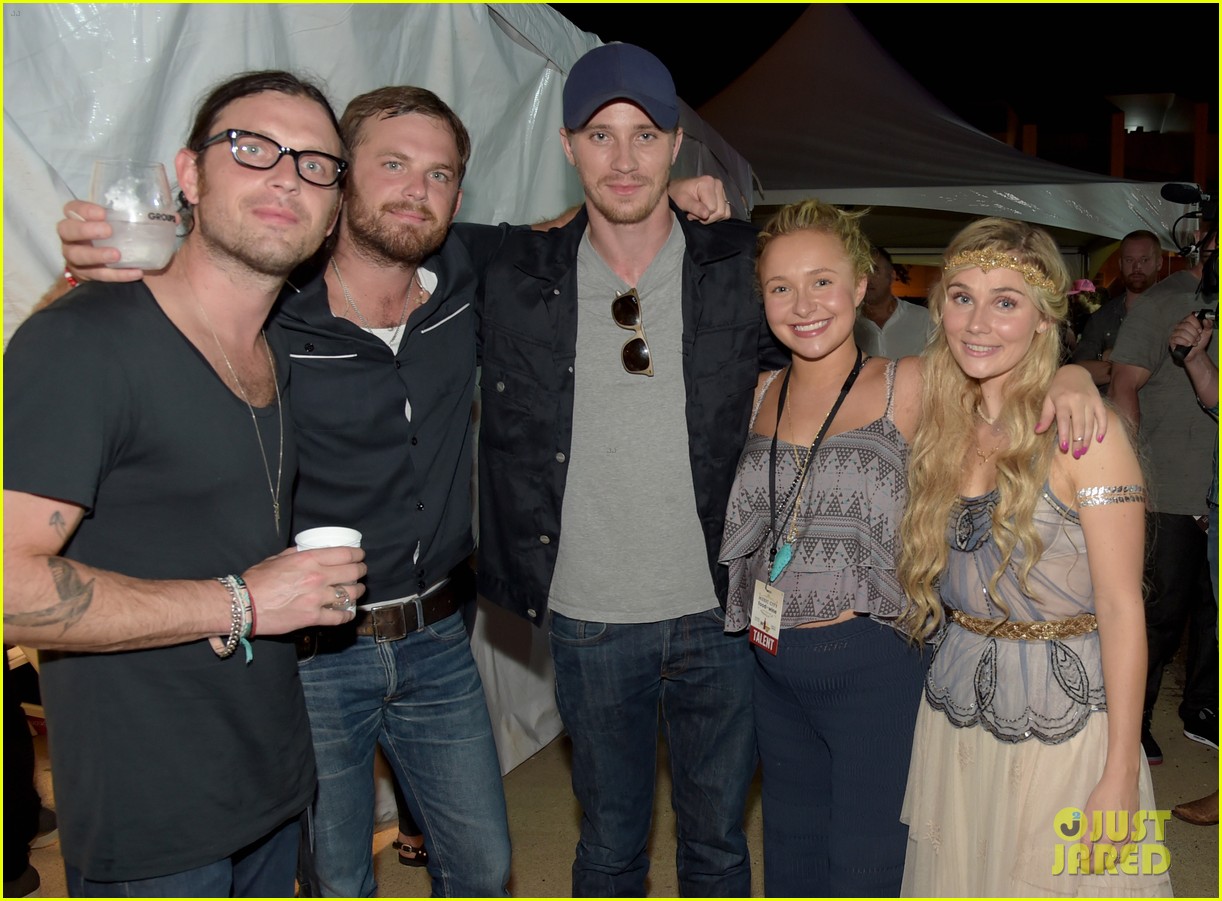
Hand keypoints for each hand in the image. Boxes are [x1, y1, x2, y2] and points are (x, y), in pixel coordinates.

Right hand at [58, 199, 162, 282]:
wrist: (113, 264)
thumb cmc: (119, 237)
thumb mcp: (128, 224)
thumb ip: (147, 218)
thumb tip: (175, 217)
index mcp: (80, 219)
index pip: (72, 209)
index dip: (83, 209)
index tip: (103, 213)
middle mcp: (72, 238)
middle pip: (66, 230)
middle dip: (85, 230)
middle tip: (108, 231)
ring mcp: (76, 258)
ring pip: (76, 256)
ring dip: (96, 255)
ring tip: (117, 255)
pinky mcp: (86, 276)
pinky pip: (98, 277)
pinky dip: (117, 275)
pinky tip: (134, 273)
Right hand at [240, 545, 366, 633]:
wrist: (243, 605)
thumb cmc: (257, 580)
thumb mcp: (278, 558)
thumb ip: (297, 553)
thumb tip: (309, 550)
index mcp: (309, 559)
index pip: (346, 554)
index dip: (358, 555)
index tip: (360, 556)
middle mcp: (317, 577)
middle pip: (353, 572)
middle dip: (360, 571)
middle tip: (360, 572)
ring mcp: (317, 598)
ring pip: (351, 594)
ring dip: (357, 592)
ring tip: (356, 591)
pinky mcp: (312, 617)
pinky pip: (339, 617)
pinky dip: (346, 615)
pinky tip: (347, 612)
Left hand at [668, 175, 731, 223]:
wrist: (678, 190)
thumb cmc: (678, 194)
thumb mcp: (683, 201)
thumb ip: (695, 207)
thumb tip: (706, 215)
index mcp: (708, 182)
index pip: (712, 208)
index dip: (700, 214)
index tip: (690, 212)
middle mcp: (718, 184)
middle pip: (720, 211)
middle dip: (706, 217)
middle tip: (694, 213)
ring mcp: (722, 191)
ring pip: (724, 213)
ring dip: (711, 218)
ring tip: (699, 212)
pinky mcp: (723, 198)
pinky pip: (726, 213)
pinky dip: (716, 217)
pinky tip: (705, 212)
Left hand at [1037, 363, 1107, 456]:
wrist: (1074, 372)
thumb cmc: (1058, 388)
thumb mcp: (1048, 399)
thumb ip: (1045, 416)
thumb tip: (1037, 431)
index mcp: (1062, 400)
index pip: (1064, 420)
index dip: (1064, 435)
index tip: (1064, 448)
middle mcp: (1077, 401)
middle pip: (1079, 424)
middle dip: (1077, 441)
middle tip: (1076, 455)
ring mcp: (1090, 401)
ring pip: (1090, 423)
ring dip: (1088, 439)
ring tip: (1083, 451)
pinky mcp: (1099, 401)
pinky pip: (1103, 417)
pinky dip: (1102, 428)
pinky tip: (1099, 439)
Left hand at [1080, 773, 1139, 872]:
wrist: (1122, 783)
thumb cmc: (1102, 796)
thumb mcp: (1089, 815)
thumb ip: (1086, 837)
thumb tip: (1083, 853)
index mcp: (1108, 838)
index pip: (1099, 859)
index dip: (1090, 865)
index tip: (1083, 867)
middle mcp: (1122, 840)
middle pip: (1111, 860)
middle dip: (1100, 864)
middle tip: (1090, 864)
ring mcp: (1131, 836)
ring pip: (1121, 856)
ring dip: (1111, 860)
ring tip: (1100, 859)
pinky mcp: (1136, 830)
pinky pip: (1129, 848)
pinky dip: (1121, 853)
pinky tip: (1115, 850)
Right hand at [1168, 311, 1212, 362]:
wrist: (1196, 353)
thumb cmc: (1199, 342)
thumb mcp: (1207, 332)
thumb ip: (1208, 325)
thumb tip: (1206, 320)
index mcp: (1188, 322)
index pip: (1190, 317)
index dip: (1196, 324)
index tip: (1200, 330)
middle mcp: (1180, 326)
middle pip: (1186, 325)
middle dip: (1194, 334)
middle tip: (1197, 338)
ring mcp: (1175, 332)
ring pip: (1182, 333)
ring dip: (1191, 339)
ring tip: (1194, 343)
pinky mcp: (1172, 340)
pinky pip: (1177, 339)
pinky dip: (1185, 342)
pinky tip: (1188, 345)